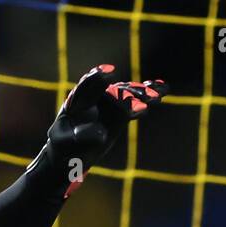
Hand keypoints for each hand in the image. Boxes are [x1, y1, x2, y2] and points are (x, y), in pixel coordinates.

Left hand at [31, 64, 167, 197]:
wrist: (68, 153)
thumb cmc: (62, 148)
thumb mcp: (63, 144)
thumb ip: (77, 136)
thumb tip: (100, 134)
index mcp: (77, 101)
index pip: (87, 86)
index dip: (97, 79)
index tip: (109, 73)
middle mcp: (94, 97)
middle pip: (113, 91)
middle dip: (127, 95)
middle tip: (142, 103)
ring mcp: (109, 102)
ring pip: (127, 94)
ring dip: (142, 94)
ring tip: (157, 96)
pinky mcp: (120, 110)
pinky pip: (135, 100)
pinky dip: (148, 94)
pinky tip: (163, 88)